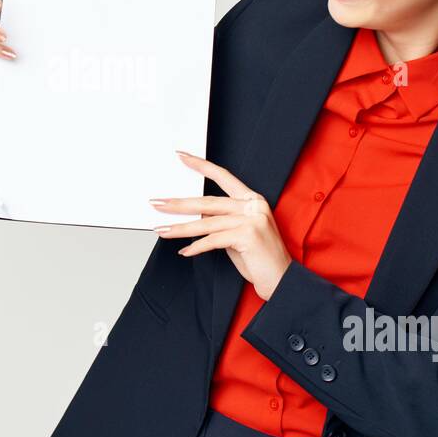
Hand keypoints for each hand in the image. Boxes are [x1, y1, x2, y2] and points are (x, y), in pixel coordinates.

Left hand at [150, 151, 293, 300]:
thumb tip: (194, 215)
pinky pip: (213, 240)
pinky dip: (197, 247)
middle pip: (208, 201)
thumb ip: (220, 221)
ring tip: (162, 230)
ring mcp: (252, 219)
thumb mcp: (237, 234)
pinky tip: (185, 251)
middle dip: (179, 204)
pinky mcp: (248, 235)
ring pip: (207, 222)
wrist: (281, 280)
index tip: (182, 156)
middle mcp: (253, 206)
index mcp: (252, 200)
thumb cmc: (258, 259)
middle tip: (157, 203)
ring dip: (181, 228)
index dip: (201, 166)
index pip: (223, 176)